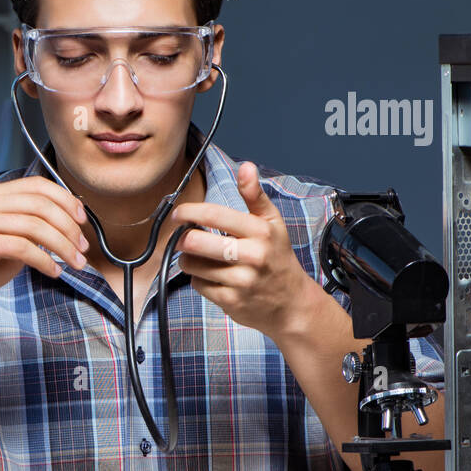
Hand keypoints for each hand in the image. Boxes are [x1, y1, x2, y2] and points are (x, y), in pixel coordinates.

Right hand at [0, 176, 89, 324]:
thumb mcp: (14, 238)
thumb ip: (35, 225)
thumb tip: (73, 222)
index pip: (38, 185)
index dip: (66, 200)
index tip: (83, 220)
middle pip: (41, 205)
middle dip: (69, 227)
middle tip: (83, 248)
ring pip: (35, 226)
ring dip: (62, 246)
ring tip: (75, 263)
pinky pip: (22, 248)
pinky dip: (45, 260)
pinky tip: (54, 271)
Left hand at [168, 161, 318, 340]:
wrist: (292, 303)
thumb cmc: (277, 258)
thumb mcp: (272, 223)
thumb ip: (254, 196)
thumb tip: (246, 167)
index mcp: (260, 231)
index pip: (213, 215)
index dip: (188, 212)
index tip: (178, 214)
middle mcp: (251, 256)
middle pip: (194, 242)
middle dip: (182, 238)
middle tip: (184, 238)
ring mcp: (241, 281)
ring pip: (191, 264)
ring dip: (189, 260)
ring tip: (203, 258)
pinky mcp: (231, 301)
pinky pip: (197, 285)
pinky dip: (199, 280)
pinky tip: (213, 277)